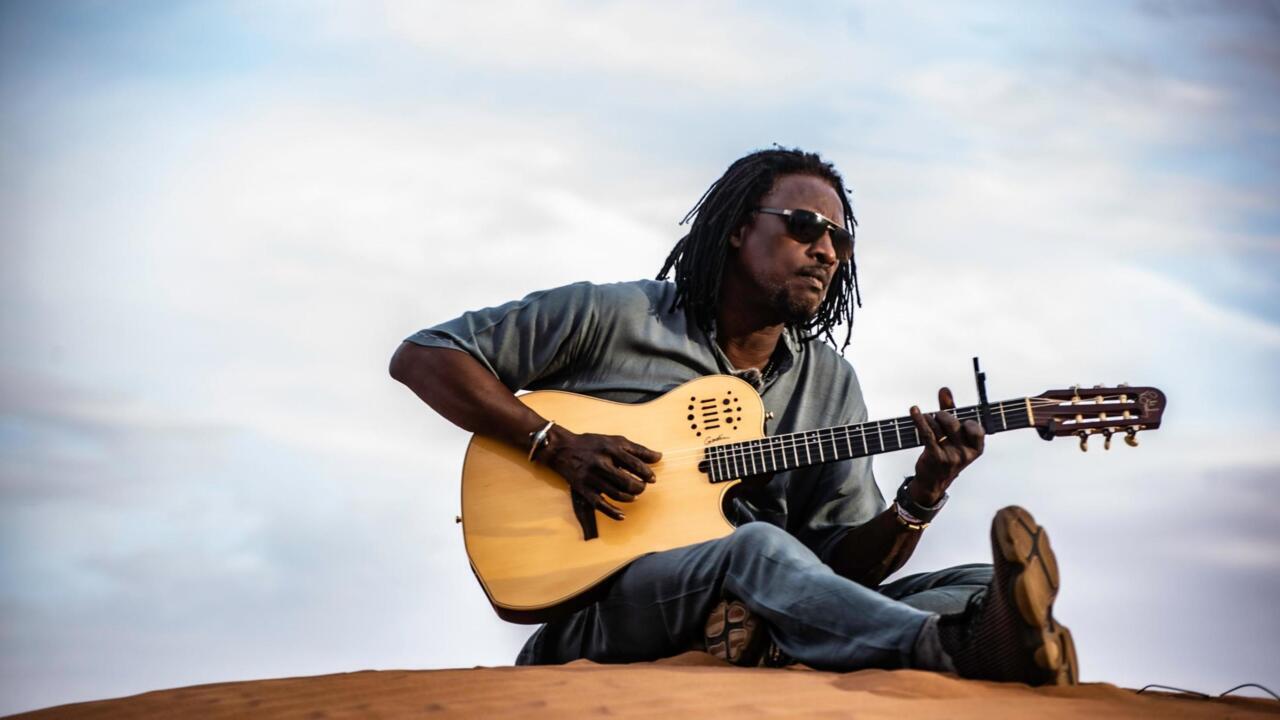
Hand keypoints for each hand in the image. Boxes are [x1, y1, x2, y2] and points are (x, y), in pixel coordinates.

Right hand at [540, 426, 661, 520]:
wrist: (562, 449)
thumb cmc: (592, 444)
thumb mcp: (614, 441)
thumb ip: (637, 449)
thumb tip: (659, 457)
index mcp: (610, 449)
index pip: (634, 464)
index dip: (646, 473)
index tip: (652, 478)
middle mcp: (600, 463)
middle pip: (626, 481)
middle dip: (639, 487)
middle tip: (643, 487)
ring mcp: (591, 478)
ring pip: (616, 494)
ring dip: (630, 497)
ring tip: (635, 495)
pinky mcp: (584, 490)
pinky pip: (600, 505)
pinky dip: (613, 512)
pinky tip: (622, 515)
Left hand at [908, 387, 984, 504]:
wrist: (933, 481)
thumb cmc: (946, 452)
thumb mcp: (953, 434)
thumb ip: (950, 410)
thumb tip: (944, 389)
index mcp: (976, 448)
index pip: (976, 428)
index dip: (966, 421)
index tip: (960, 419)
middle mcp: (965, 454)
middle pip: (953, 424)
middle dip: (943, 416)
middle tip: (937, 416)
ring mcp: (950, 457)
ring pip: (937, 427)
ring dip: (929, 419)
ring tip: (926, 420)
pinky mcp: (935, 457)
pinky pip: (927, 433)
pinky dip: (919, 419)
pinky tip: (914, 410)